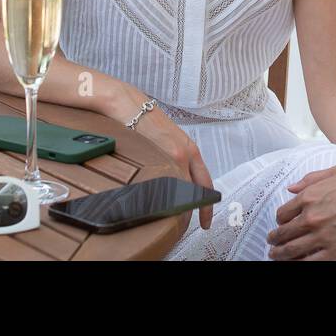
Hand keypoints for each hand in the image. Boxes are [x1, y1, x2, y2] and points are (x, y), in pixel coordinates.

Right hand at [113, 89, 214, 228]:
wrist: (129, 105)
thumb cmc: (144, 124)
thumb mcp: (165, 142)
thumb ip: (172, 161)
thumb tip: (171, 185)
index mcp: (190, 150)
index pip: (205, 184)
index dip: (206, 207)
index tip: (205, 222)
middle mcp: (187, 154)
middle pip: (197, 191)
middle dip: (193, 213)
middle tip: (187, 230)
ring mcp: (174, 155)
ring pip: (183, 192)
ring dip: (178, 211)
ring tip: (171, 225)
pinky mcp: (160, 156)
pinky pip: (168, 186)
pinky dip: (166, 201)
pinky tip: (159, 210)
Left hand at [267, 166, 335, 259]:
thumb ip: (311, 179)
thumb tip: (291, 188)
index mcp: (310, 195)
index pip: (283, 213)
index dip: (280, 221)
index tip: (281, 225)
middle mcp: (312, 216)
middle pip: (283, 233)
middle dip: (275, 240)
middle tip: (272, 243)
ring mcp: (322, 235)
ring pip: (291, 250)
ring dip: (279, 254)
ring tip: (276, 256)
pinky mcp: (334, 251)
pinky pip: (308, 262)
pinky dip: (297, 264)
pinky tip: (295, 263)